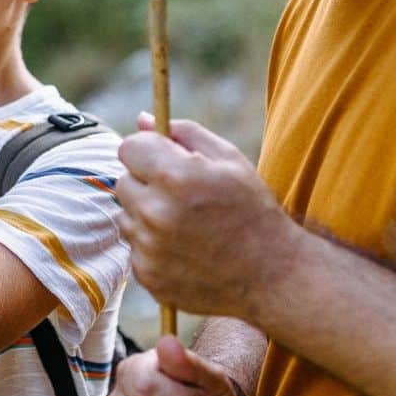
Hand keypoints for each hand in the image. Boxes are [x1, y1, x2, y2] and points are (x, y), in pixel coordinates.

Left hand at [115, 114, 302, 319]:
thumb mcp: (230, 160)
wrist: (272, 275)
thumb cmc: (253, 210)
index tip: (164, 161)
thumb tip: (143, 120)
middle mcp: (155, 212)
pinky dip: (152, 246)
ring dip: (147, 215)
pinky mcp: (147, 275)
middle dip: (147, 183)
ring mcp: (148, 248)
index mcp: (175, 177)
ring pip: (126, 216)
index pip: (129, 148)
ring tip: (186, 224)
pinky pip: (134, 248)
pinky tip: (185, 249)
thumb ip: (184, 133)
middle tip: (181, 195)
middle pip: (123, 182)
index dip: (147, 151)